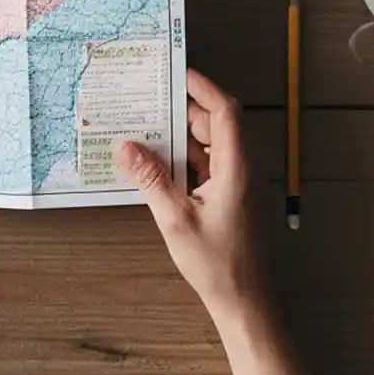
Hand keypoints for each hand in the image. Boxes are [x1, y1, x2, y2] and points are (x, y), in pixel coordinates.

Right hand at [116, 69, 268, 317]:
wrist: (246, 301)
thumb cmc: (217, 263)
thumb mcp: (176, 219)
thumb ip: (151, 179)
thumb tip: (127, 147)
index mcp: (237, 166)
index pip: (225, 111)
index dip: (203, 88)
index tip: (178, 73)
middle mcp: (244, 168)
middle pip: (218, 123)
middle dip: (186, 110)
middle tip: (152, 99)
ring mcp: (240, 182)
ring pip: (213, 144)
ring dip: (185, 135)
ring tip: (149, 127)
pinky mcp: (234, 197)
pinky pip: (211, 164)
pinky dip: (188, 157)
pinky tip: (161, 162)